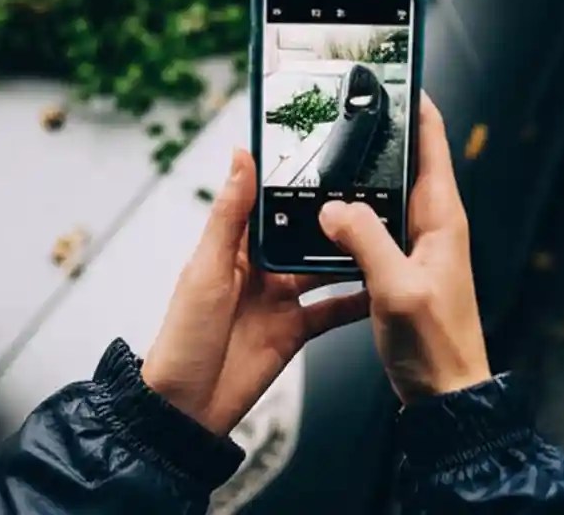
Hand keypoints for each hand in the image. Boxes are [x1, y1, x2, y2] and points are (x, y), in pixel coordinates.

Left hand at [141, 150, 369, 435]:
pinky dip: (355, 300)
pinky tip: (378, 288)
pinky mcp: (295, 329)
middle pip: (301, 234)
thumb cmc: (183, 339)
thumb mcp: (206, 271)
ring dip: (347, 256)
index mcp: (232, 248)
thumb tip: (239, 159)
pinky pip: (332, 310)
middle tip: (367, 196)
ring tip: (380, 236)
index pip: (266, 204)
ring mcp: (279, 300)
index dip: (291, 181)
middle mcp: (258, 270)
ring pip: (322, 268)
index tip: (322, 155)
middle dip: (330, 218)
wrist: (188, 408)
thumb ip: (228, 217)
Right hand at [318, 93, 490, 404]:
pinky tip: (326, 221)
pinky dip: (352, 217)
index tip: (394, 75)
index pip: (431, 144)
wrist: (446, 396)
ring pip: (386, 196)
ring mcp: (419, 247)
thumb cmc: (436, 346)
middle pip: (405, 164)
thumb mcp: (397, 288)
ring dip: (360, 179)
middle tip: (346, 108)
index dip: (415, 106)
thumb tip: (333, 207)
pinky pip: (375, 228)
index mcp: (443, 219)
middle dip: (379, 135)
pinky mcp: (402, 268)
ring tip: (327, 157)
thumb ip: (365, 241)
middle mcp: (434, 225)